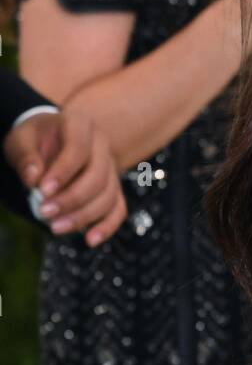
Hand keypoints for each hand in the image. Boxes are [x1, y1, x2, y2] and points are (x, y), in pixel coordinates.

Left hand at [3, 108, 126, 246]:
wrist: (49, 142)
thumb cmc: (34, 140)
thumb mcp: (21, 140)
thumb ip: (26, 157)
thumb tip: (33, 179)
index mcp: (80, 124)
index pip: (78, 148)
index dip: (63, 172)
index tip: (42, 191)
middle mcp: (101, 144)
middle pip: (98, 175)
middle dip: (72, 199)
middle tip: (43, 213)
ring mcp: (110, 166)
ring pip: (108, 195)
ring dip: (83, 216)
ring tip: (55, 228)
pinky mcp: (112, 187)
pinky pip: (118, 208)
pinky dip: (107, 226)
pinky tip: (90, 240)